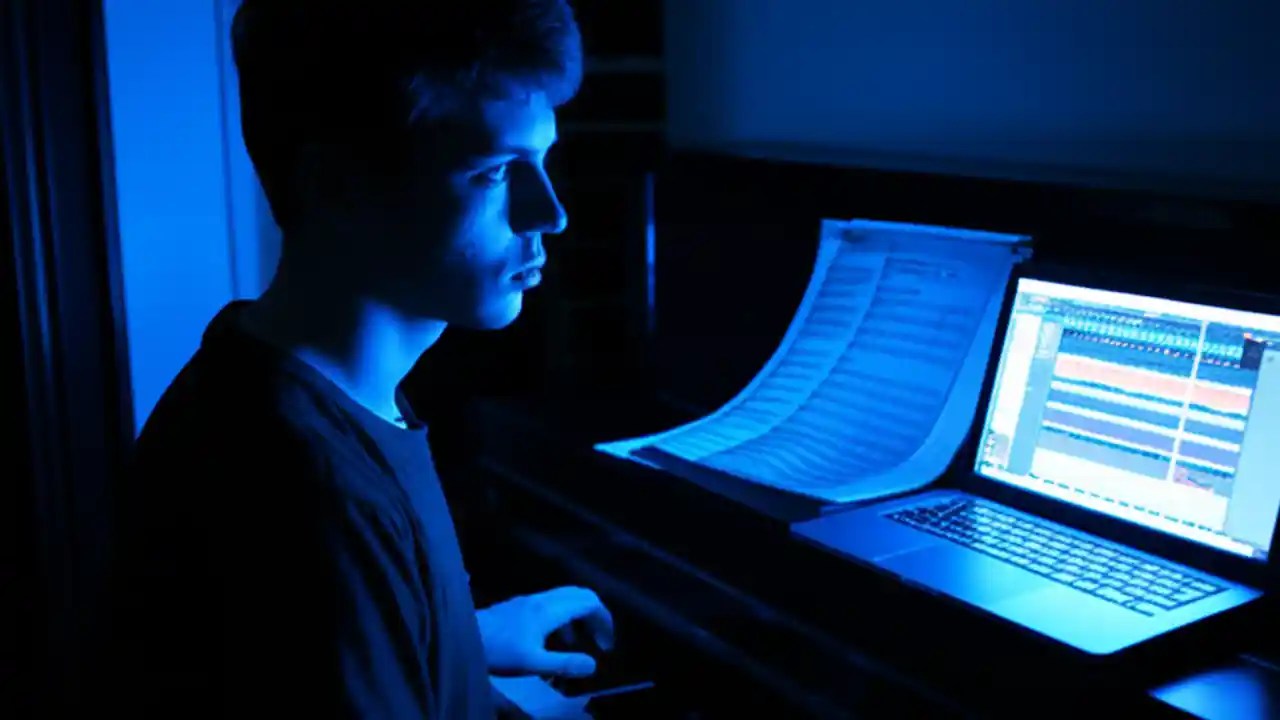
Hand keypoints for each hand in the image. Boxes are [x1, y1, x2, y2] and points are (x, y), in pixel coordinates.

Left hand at [477, 586, 613, 677]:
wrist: (463, 636)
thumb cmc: (498, 650)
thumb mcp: (533, 663)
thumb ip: (564, 663)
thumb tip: (593, 664)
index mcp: (550, 609)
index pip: (590, 603)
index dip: (605, 620)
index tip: (607, 645)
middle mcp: (543, 599)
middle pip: (580, 595)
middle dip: (595, 616)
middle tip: (599, 641)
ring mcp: (530, 600)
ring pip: (566, 598)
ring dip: (579, 617)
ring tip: (579, 644)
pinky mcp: (520, 605)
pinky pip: (553, 604)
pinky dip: (564, 618)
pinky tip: (554, 639)